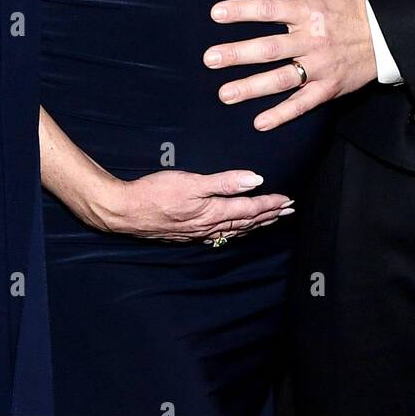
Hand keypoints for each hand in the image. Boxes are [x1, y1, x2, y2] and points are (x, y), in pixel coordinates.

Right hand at [87, 168, 292, 243]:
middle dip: (269, 216)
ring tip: (269, 220)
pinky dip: (235, 231)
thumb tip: (255, 180)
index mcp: (213, 212)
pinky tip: (234, 230)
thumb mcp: (192, 182)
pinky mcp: (188, 233)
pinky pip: (220, 235)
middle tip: (288, 211)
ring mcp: (198, 233)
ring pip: (234, 230)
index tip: (287, 200)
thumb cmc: (156, 193)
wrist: (126, 211)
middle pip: (246, 222)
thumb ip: (225, 182)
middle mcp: (209, 227)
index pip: (249, 209)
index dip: (270, 204)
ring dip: (254, 224)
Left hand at [205, 0, 377, 130]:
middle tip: (210, 58)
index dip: (242, 11)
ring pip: (282, 78)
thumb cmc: (350, 6)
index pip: (270, 9)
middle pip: (270, 48)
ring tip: (225, 93)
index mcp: (308, 11)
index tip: (216, 14)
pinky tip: (260, 122)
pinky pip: (303, 103)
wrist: (385, 37)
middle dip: (238, 54)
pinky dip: (282, 114)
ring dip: (252, 87)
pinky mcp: (328, 88)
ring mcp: (320, 66)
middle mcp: (311, 40)